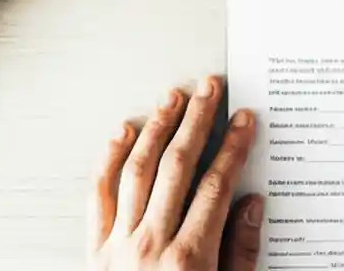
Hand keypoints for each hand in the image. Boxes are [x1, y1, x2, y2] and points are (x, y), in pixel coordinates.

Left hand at [88, 76, 261, 270]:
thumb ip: (241, 252)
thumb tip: (249, 202)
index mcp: (190, 259)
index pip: (216, 184)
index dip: (232, 146)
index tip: (244, 119)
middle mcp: (150, 245)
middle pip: (177, 166)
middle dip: (197, 122)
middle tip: (210, 89)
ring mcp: (118, 246)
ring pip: (137, 171)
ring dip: (157, 128)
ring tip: (173, 98)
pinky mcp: (94, 250)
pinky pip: (98, 195)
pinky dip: (109, 160)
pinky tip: (122, 133)